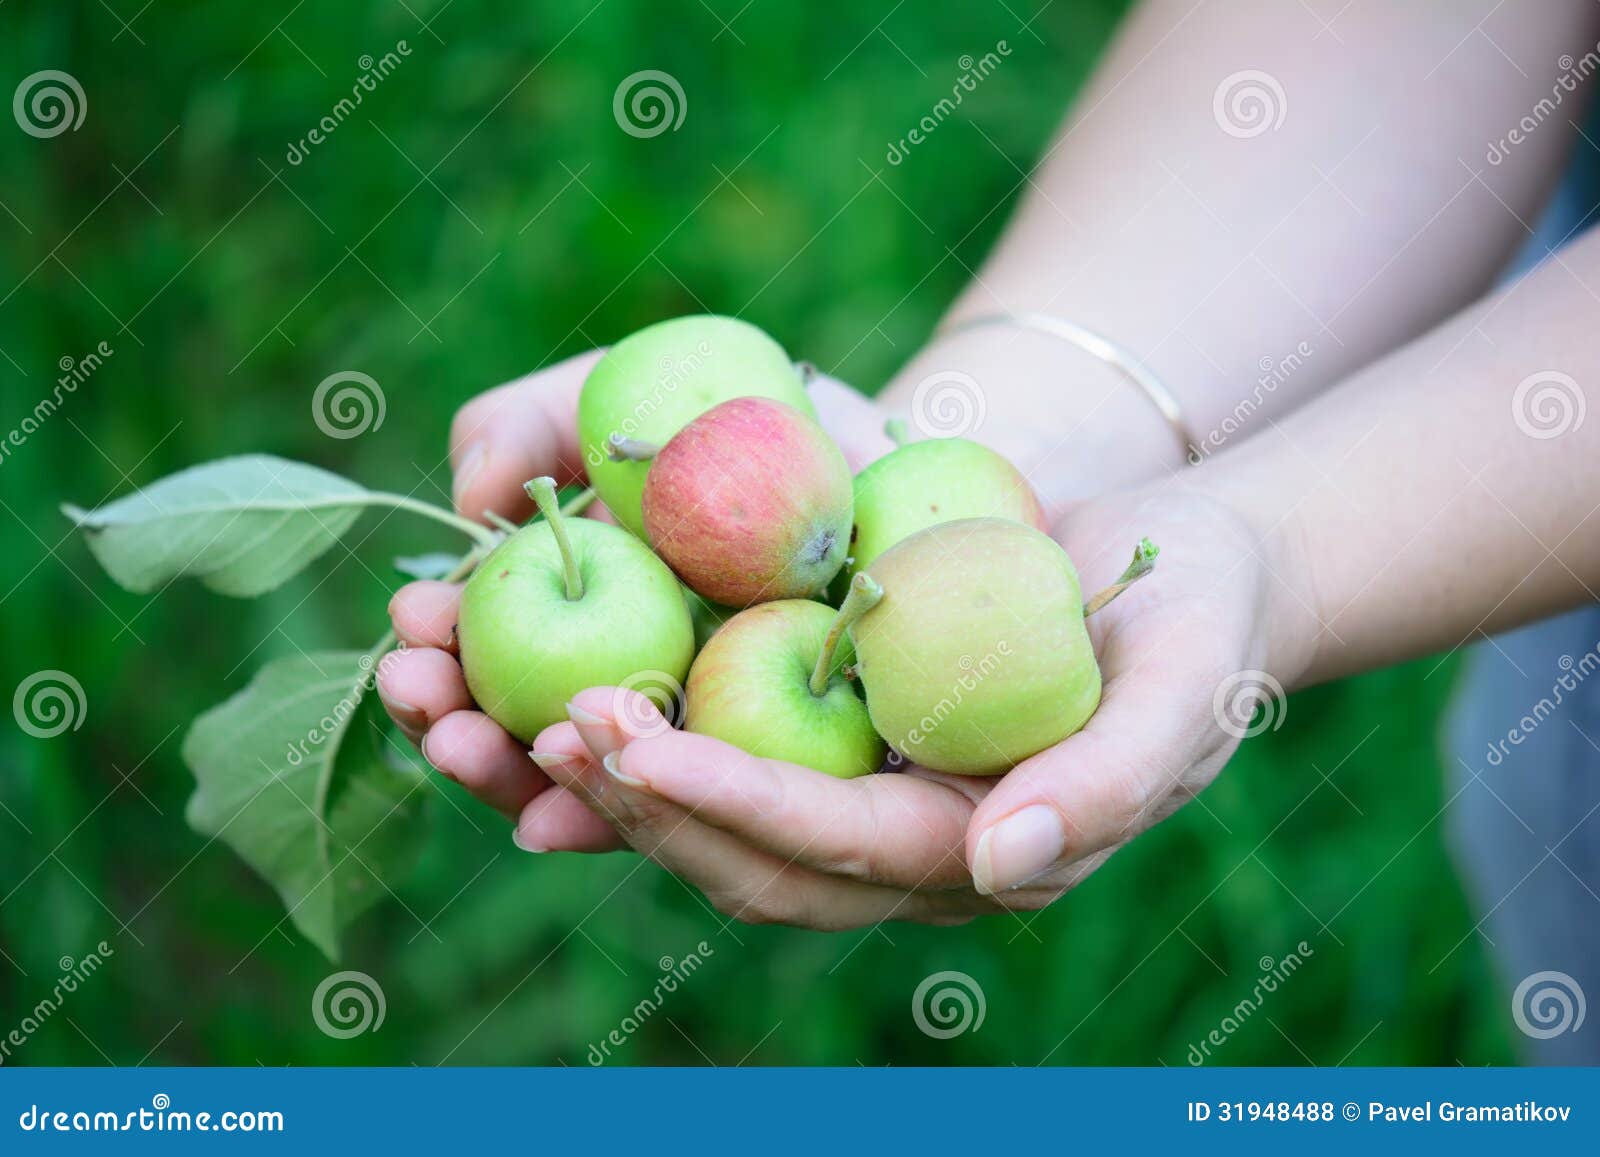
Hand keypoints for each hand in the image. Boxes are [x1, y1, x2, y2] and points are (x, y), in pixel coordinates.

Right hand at [375, 348, 897, 853]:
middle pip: (528, 749)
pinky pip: (714, 823)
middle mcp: (634, 707)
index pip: (488, 676)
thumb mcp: (626, 398)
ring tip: (471, 741)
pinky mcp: (789, 787)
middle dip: (457, 731)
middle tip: (415, 692)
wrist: (887, 456)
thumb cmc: (744, 424)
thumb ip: (531, 424)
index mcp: (580, 636)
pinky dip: (641, 814)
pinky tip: (561, 816)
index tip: (406, 629)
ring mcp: (708, 753)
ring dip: (525, 780)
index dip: (438, 663)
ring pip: (607, 795)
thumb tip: (468, 499)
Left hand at [524, 486, 1288, 926]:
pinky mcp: (837, 742)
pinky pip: (727, 756)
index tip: (626, 747)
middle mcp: (907, 849)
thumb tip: (1001, 860)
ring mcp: (866, 799)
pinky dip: (650, 733)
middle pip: (750, 859)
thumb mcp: (1186, 686)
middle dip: (643, 807)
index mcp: (980, 849)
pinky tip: (579, 684)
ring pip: (719, 824)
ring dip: (620, 783)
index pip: (832, 847)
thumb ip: (1111, 785)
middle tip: (546, 730)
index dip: (727, 803)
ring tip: (526, 717)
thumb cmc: (1198, 618)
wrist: (1182, 570)